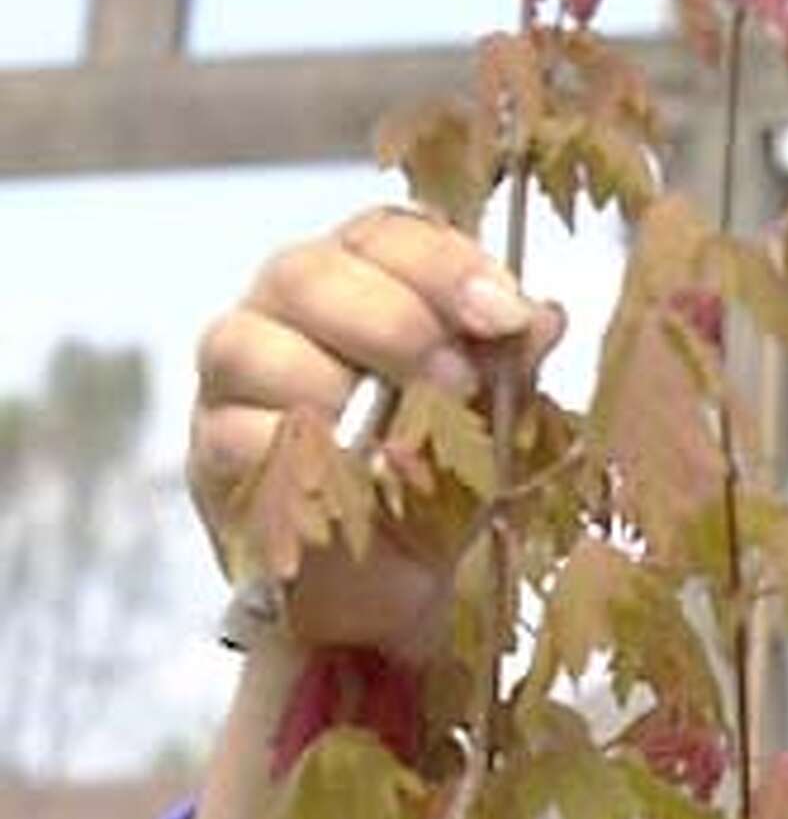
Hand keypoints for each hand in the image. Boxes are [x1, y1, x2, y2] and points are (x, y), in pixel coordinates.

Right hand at [188, 206, 565, 657]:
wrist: (393, 583)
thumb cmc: (441, 477)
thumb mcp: (494, 419)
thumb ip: (511, 365)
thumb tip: (543, 317)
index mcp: (363, 279)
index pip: (385, 235)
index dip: (444, 266)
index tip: (505, 317)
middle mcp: (285, 310)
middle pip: (307, 274)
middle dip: (392, 323)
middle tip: (457, 382)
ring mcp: (237, 380)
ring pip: (250, 343)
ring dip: (336, 388)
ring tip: (403, 438)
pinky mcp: (213, 453)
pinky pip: (236, 435)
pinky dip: (301, 454)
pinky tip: (358, 477)